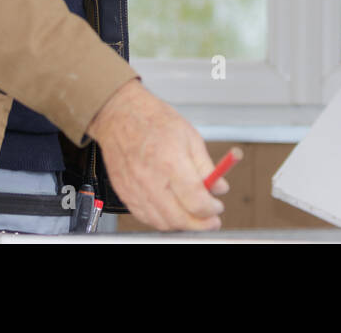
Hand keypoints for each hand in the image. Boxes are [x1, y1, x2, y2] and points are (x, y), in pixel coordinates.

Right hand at [86, 80, 227, 230]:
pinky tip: (172, 212)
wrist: (120, 115)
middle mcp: (151, 179)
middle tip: (210, 219)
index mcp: (171, 162)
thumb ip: (205, 166)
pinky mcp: (124, 194)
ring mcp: (135, 189)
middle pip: (179, 218)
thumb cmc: (154, 120)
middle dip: (200, 224)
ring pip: (162, 223)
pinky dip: (162, 221)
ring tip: (192, 215)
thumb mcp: (190, 136)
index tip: (217, 207)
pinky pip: (145, 218)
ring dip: (181, 224)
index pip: (196, 200)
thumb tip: (219, 188)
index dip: (211, 209)